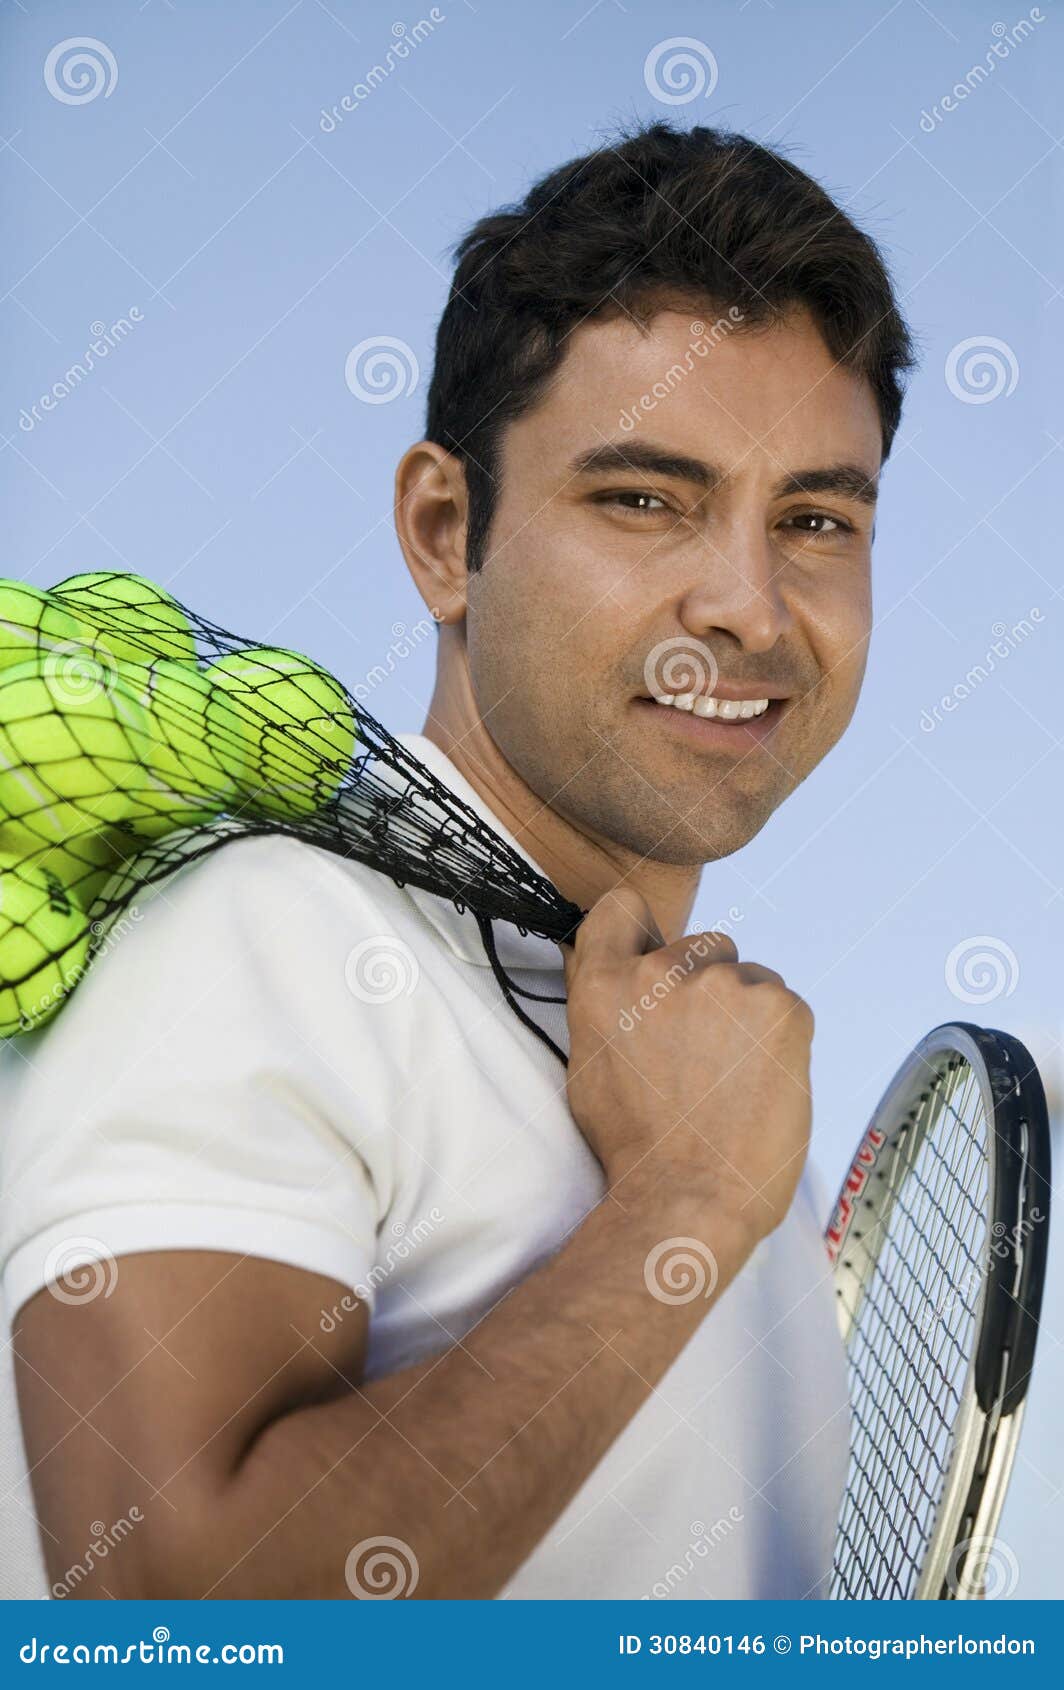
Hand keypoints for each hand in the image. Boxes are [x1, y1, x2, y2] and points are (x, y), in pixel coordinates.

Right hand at [561, 887, 813, 1243]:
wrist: (688, 1197)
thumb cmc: (637, 1147)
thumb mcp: (592, 1064)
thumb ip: (607, 1009)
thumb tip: (622, 978)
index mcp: (605, 983)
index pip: (623, 907)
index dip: (643, 930)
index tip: (654, 956)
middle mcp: (661, 969)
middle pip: (703, 948)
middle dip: (708, 989)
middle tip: (705, 1054)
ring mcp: (724, 984)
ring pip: (751, 981)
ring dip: (748, 1018)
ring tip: (735, 1080)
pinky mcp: (780, 1007)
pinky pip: (786, 1007)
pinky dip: (781, 1042)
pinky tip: (762, 1085)